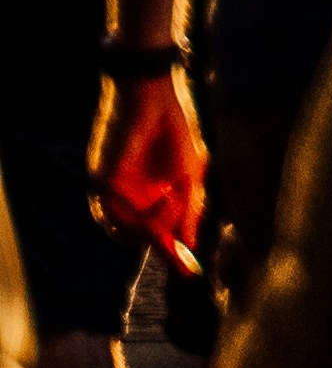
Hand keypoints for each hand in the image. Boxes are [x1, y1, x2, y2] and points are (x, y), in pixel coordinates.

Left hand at [94, 70, 204, 274]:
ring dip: (155, 225)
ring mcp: (112, 192)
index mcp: (147, 195)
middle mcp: (126, 198)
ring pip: (126, 230)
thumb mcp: (193, 173)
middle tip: (181, 242)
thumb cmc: (175, 129)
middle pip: (139, 237)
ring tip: (177, 198)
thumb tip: (188, 244)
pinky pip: (118, 213)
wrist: (155, 95)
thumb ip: (191, 209)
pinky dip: (144, 213)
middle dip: (163, 242)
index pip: (154, 233)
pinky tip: (166, 195)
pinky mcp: (102, 182)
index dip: (173, 253)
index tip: (193, 273)